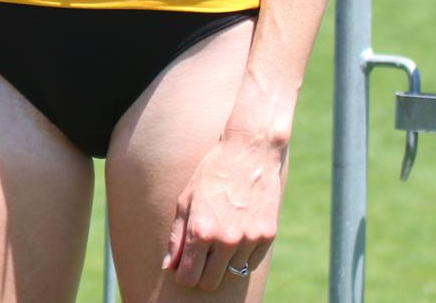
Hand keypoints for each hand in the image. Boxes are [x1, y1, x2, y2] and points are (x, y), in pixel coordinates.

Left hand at [162, 128, 285, 288]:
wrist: (249, 155)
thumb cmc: (212, 175)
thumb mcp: (186, 200)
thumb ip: (176, 237)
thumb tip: (168, 266)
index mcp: (201, 231)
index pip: (188, 276)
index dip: (182, 275)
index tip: (182, 268)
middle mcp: (226, 239)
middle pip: (210, 282)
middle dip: (201, 275)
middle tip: (199, 259)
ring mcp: (249, 239)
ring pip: (232, 275)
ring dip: (222, 266)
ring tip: (217, 244)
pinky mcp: (267, 237)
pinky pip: (251, 263)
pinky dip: (241, 258)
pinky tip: (235, 239)